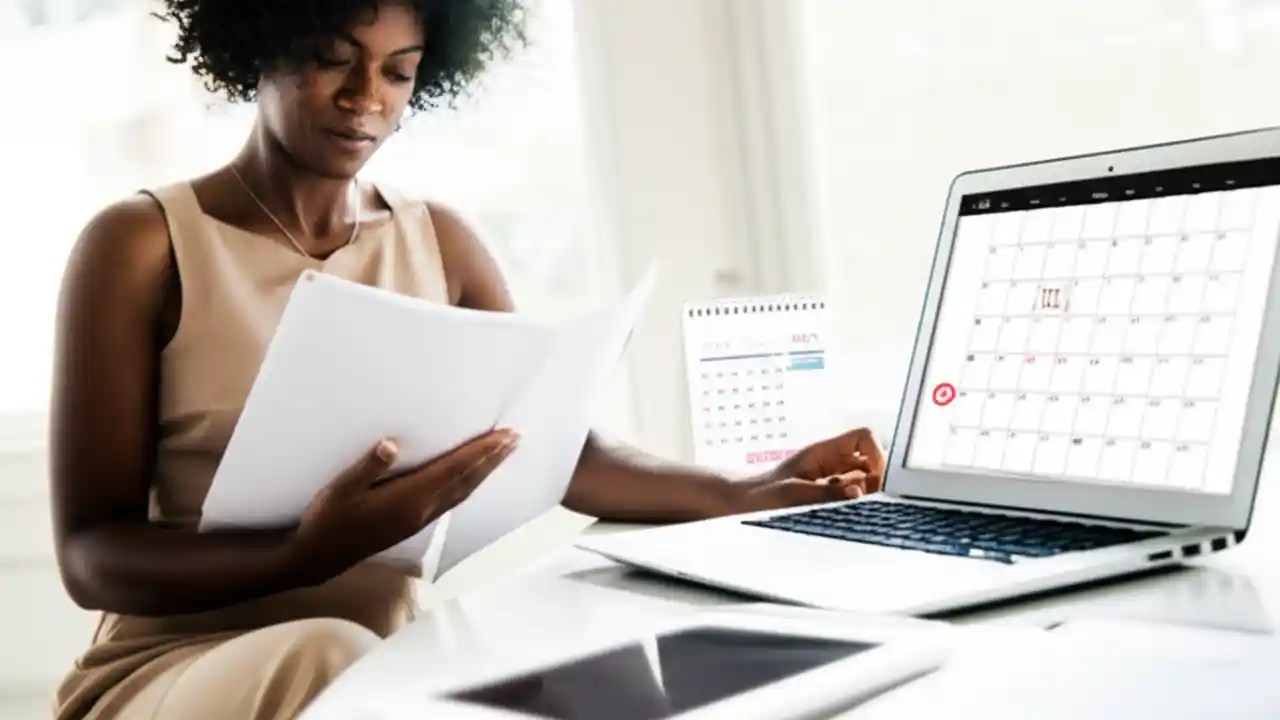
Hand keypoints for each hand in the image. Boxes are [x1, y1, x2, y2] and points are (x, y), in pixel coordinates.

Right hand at [291, 429, 518, 580]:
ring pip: (463, 492)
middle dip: (492, 459)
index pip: (453, 470)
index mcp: (408, 498)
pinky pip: (453, 500)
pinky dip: (469, 484)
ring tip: (504, 453)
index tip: (503, 437)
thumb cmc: (327, 520)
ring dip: (485, 471)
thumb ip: (367, 468)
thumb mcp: (340, 490)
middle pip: (466, 480)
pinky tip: (473, 478)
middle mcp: (421, 510)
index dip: (480, 452)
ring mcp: (420, 519)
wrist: (319, 558)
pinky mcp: (414, 523)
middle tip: (516, 438)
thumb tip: (391, 445)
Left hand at [725, 427, 885, 514]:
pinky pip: (849, 494)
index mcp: (824, 451)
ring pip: (862, 479)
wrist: (745, 503)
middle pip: (869, 460)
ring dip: (862, 493)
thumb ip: (828, 493)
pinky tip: (834, 510)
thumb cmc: (764, 494)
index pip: (864, 437)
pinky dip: (850, 502)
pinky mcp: (825, 491)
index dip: (876, 454)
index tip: (873, 478)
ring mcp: (829, 476)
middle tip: (862, 499)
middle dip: (873, 479)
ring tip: (844, 505)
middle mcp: (830, 461)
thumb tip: (858, 492)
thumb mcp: (795, 493)